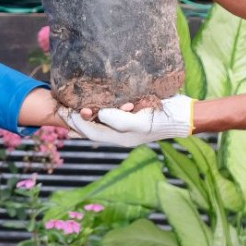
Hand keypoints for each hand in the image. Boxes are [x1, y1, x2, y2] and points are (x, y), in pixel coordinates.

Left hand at [61, 95, 193, 147]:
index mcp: (120, 137)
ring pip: (100, 123)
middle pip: (92, 129)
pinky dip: (99, 112)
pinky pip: (111, 116)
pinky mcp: (133, 116)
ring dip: (86, 117)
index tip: (61, 111)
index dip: (74, 122)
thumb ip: (119, 120)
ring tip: (72, 111)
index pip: (91, 131)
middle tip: (60, 110)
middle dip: (76, 121)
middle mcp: (120, 134)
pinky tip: (94, 108)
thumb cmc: (163, 119)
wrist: (184, 116)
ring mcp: (127, 126)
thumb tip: (99, 114)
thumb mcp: (139, 121)